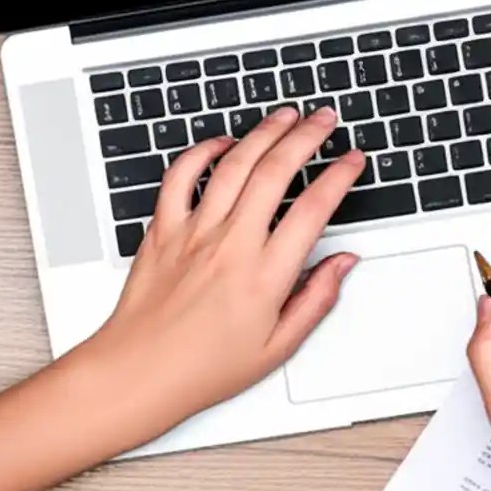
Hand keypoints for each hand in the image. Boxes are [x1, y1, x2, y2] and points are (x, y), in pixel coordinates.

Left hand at [74, 105, 364, 449]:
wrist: (137, 373)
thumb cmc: (203, 369)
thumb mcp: (277, 347)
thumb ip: (316, 299)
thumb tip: (342, 263)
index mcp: (265, 275)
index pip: (313, 209)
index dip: (340, 176)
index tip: (353, 160)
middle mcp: (231, 245)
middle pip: (276, 171)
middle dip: (307, 136)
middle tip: (324, 120)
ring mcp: (194, 233)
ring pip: (233, 164)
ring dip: (264, 132)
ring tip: (286, 116)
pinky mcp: (163, 230)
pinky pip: (181, 177)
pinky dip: (202, 151)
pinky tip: (222, 142)